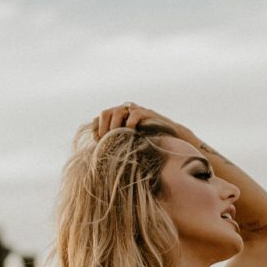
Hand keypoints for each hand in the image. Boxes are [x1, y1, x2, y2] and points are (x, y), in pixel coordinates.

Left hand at [91, 102, 205, 150]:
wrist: (170, 142)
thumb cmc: (148, 146)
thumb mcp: (128, 146)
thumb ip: (116, 145)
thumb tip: (99, 156)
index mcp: (118, 118)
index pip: (100, 118)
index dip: (96, 128)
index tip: (97, 141)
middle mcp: (125, 111)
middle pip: (105, 113)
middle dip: (102, 127)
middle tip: (104, 139)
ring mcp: (136, 111)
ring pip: (117, 111)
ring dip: (113, 126)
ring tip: (116, 137)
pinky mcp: (147, 113)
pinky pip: (134, 114)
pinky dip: (130, 123)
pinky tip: (132, 133)